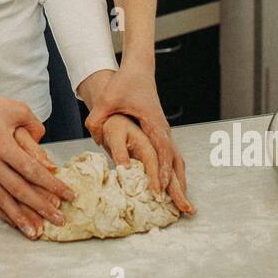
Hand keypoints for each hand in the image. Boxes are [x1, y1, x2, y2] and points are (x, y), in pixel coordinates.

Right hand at [0, 83, 75, 238]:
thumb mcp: (16, 111)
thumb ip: (35, 134)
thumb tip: (49, 162)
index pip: (31, 170)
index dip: (52, 185)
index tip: (69, 196)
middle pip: (18, 189)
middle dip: (41, 207)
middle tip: (59, 220)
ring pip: (2, 199)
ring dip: (21, 218)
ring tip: (36, 233)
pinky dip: (4, 211)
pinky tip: (15, 222)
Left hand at [81, 67, 193, 213]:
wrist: (139, 69)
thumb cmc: (125, 82)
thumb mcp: (108, 99)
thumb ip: (98, 117)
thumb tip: (92, 135)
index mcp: (153, 122)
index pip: (162, 151)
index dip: (162, 171)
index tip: (161, 189)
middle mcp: (163, 129)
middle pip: (176, 161)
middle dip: (180, 186)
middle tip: (185, 209)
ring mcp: (164, 131)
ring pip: (177, 160)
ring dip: (180, 182)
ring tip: (184, 204)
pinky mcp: (160, 132)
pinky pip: (171, 156)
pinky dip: (174, 172)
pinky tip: (173, 187)